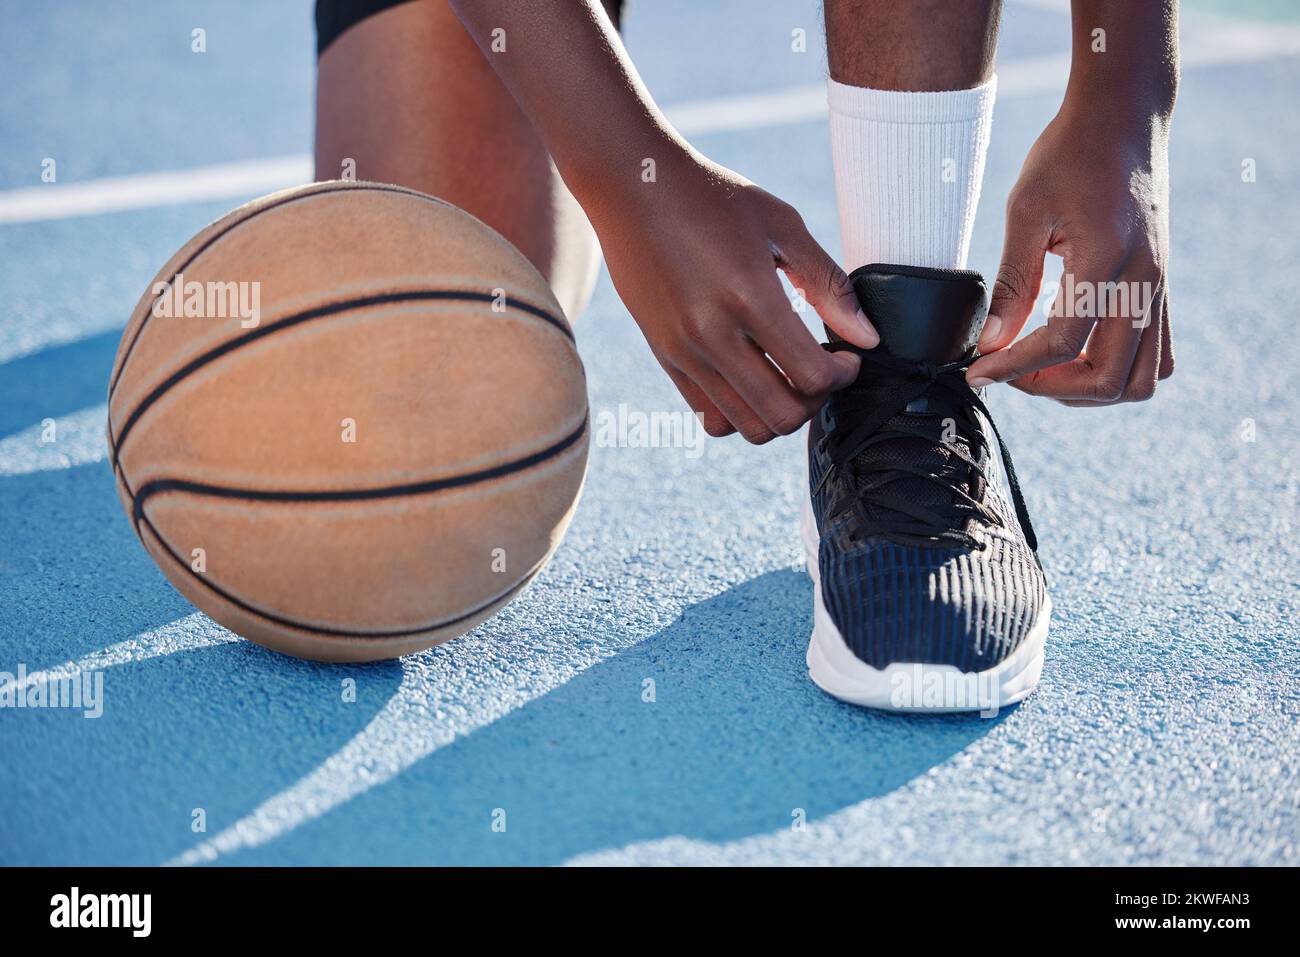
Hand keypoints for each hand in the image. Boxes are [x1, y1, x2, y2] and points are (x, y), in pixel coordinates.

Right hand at [592, 149, 878, 441]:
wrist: (633, 188)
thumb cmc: (713, 197)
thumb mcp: (782, 226)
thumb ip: (828, 285)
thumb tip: (868, 338)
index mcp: (749, 296)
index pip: (812, 376)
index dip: (844, 373)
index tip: (846, 354)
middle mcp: (711, 334)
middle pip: (783, 416)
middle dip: (815, 400)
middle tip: (819, 368)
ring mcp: (684, 352)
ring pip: (747, 428)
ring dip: (779, 411)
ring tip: (786, 375)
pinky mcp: (665, 358)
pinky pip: (711, 418)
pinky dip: (742, 411)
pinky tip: (752, 374)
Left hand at [967, 102, 1174, 404]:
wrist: (1124, 116)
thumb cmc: (1069, 153)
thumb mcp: (1025, 210)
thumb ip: (1011, 282)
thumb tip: (990, 342)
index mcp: (1107, 262)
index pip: (1060, 344)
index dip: (1012, 368)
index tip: (976, 371)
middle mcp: (1145, 282)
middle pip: (1108, 380)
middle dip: (1051, 388)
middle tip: (1009, 371)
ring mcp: (1160, 287)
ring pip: (1140, 380)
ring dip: (1089, 389)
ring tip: (1043, 368)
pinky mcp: (1162, 286)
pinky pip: (1157, 355)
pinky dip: (1117, 370)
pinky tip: (1075, 351)